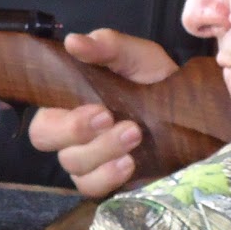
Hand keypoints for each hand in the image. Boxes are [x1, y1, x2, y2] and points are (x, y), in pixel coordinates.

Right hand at [28, 29, 177, 197]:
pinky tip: (130, 163)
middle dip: (75, 131)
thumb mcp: (135, 55)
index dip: (59, 119)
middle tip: (110, 118)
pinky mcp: (108, 179)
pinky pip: (92, 187)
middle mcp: (71, 134)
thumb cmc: (152, 78)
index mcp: (68, 102)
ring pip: (74, 165)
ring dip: (103, 151)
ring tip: (135, 135)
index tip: (97, 108)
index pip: (41, 117)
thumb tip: (73, 42)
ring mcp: (88, 160)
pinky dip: (109, 177)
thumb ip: (106, 45)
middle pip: (46, 141)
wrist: (188, 108)